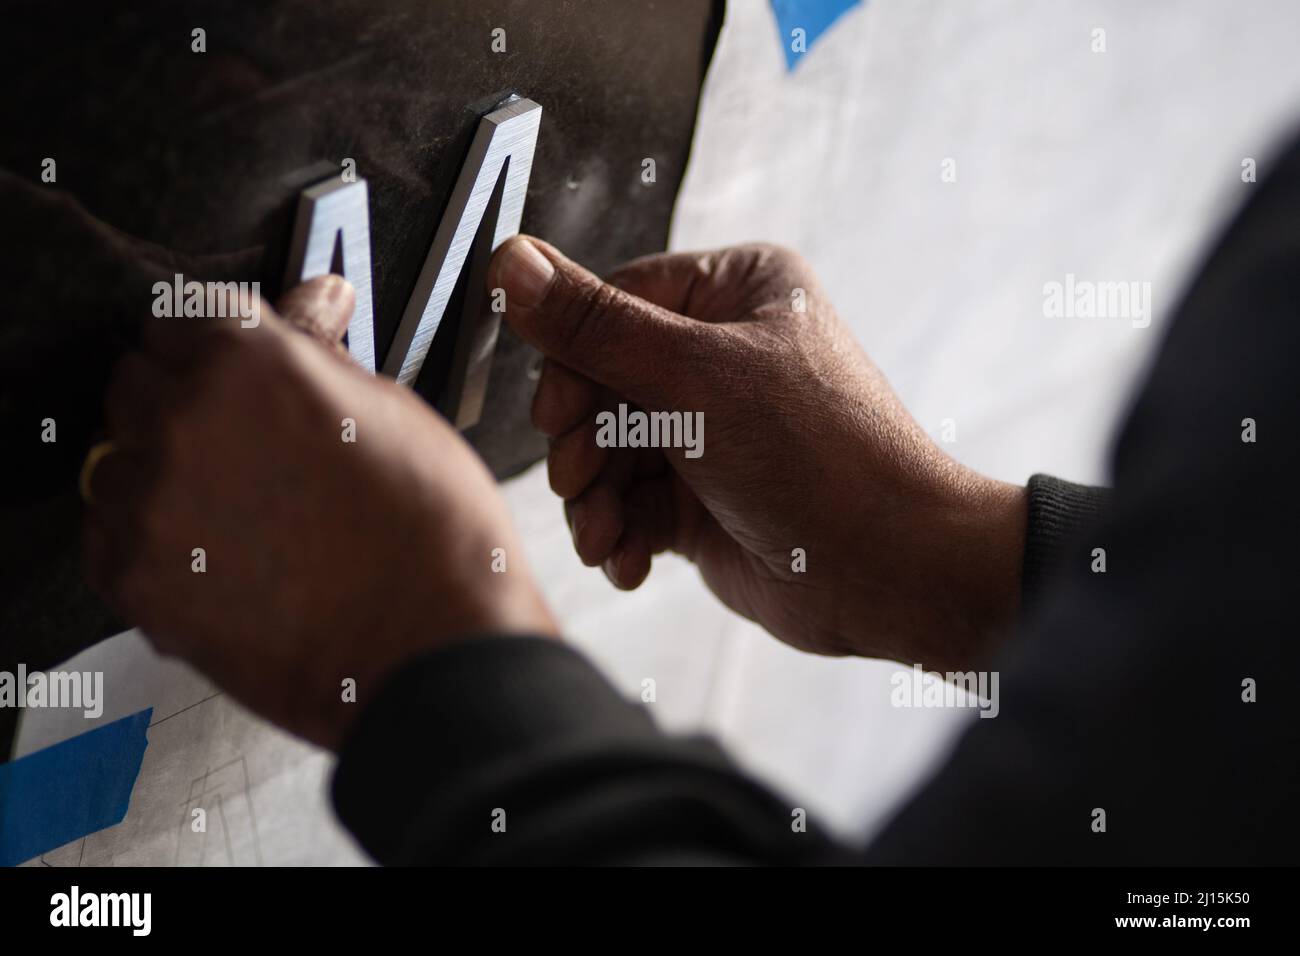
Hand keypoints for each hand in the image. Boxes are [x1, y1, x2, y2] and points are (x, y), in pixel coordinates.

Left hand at [83, 276, 556, 748]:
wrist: (433, 646)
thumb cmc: (433, 537)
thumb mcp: (392, 412)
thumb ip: (323, 353)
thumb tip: (315, 303)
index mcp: (253, 363)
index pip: (182, 316)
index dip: (213, 347)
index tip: (230, 371)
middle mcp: (187, 420)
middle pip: (136, 383)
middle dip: (182, 404)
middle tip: (246, 450)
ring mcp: (153, 502)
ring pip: (116, 461)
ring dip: (162, 478)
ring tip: (242, 517)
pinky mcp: (137, 579)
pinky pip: (108, 536)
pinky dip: (150, 543)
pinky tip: (222, 558)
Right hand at [491, 238, 1025, 669]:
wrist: (890, 570)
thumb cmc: (823, 457)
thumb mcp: (696, 376)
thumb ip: (594, 327)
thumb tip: (511, 262)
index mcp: (735, 293)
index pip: (614, 305)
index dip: (572, 360)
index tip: (555, 412)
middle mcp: (721, 355)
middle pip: (600, 384)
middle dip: (583, 444)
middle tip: (580, 478)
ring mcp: (711, 430)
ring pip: (608, 452)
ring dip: (595, 500)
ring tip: (603, 535)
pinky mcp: (704, 497)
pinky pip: (631, 505)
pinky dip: (619, 534)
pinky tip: (628, 560)